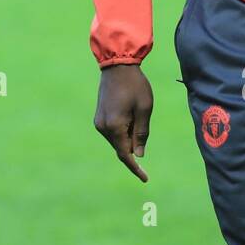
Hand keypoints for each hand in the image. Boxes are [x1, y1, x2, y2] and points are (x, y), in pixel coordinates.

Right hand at [95, 65, 153, 182]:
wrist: (117, 65)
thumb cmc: (135, 86)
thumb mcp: (144, 109)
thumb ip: (141, 134)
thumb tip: (138, 155)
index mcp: (114, 126)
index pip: (125, 155)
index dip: (135, 168)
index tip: (145, 179)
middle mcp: (103, 127)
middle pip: (121, 147)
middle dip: (134, 146)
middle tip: (143, 122)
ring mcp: (99, 122)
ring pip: (116, 140)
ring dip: (128, 136)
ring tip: (136, 113)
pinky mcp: (99, 116)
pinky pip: (112, 131)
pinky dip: (123, 131)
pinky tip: (130, 114)